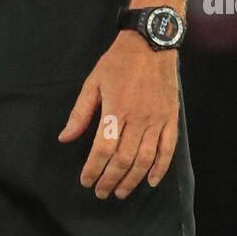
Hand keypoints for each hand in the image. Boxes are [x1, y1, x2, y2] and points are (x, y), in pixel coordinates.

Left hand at [57, 31, 178, 198]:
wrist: (151, 42)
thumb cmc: (118, 61)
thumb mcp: (93, 82)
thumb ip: (80, 113)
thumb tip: (65, 138)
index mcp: (116, 109)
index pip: (103, 149)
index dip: (94, 169)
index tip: (86, 181)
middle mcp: (138, 118)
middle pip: (124, 159)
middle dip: (111, 179)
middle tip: (101, 192)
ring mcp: (157, 119)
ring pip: (145, 159)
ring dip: (133, 180)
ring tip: (121, 192)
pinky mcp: (171, 118)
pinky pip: (168, 149)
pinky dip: (161, 168)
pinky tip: (151, 181)